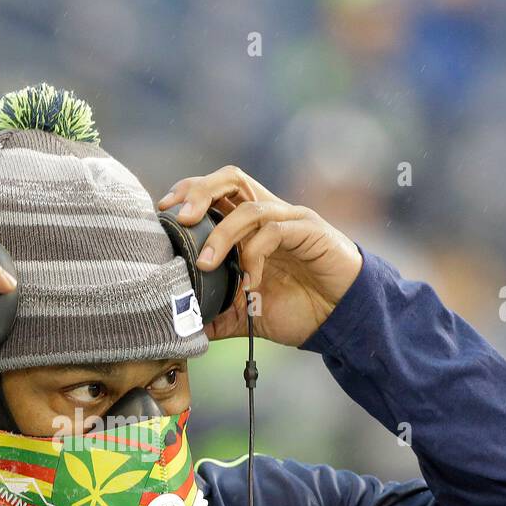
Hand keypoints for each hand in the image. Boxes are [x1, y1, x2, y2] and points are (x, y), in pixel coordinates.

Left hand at [157, 166, 361, 344]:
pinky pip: (274, 231)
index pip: (216, 190)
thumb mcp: (245, 315)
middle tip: (180, 219)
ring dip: (221, 234)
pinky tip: (250, 283)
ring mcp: (291, 220)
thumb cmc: (298, 309)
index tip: (162, 212)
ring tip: (205, 264)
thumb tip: (181, 327)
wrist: (342, 320)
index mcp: (251, 226)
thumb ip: (216, 315)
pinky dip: (253, 254)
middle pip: (231, 178)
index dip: (188, 192)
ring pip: (248, 206)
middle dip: (200, 191)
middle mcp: (269, 215)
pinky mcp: (310, 232)